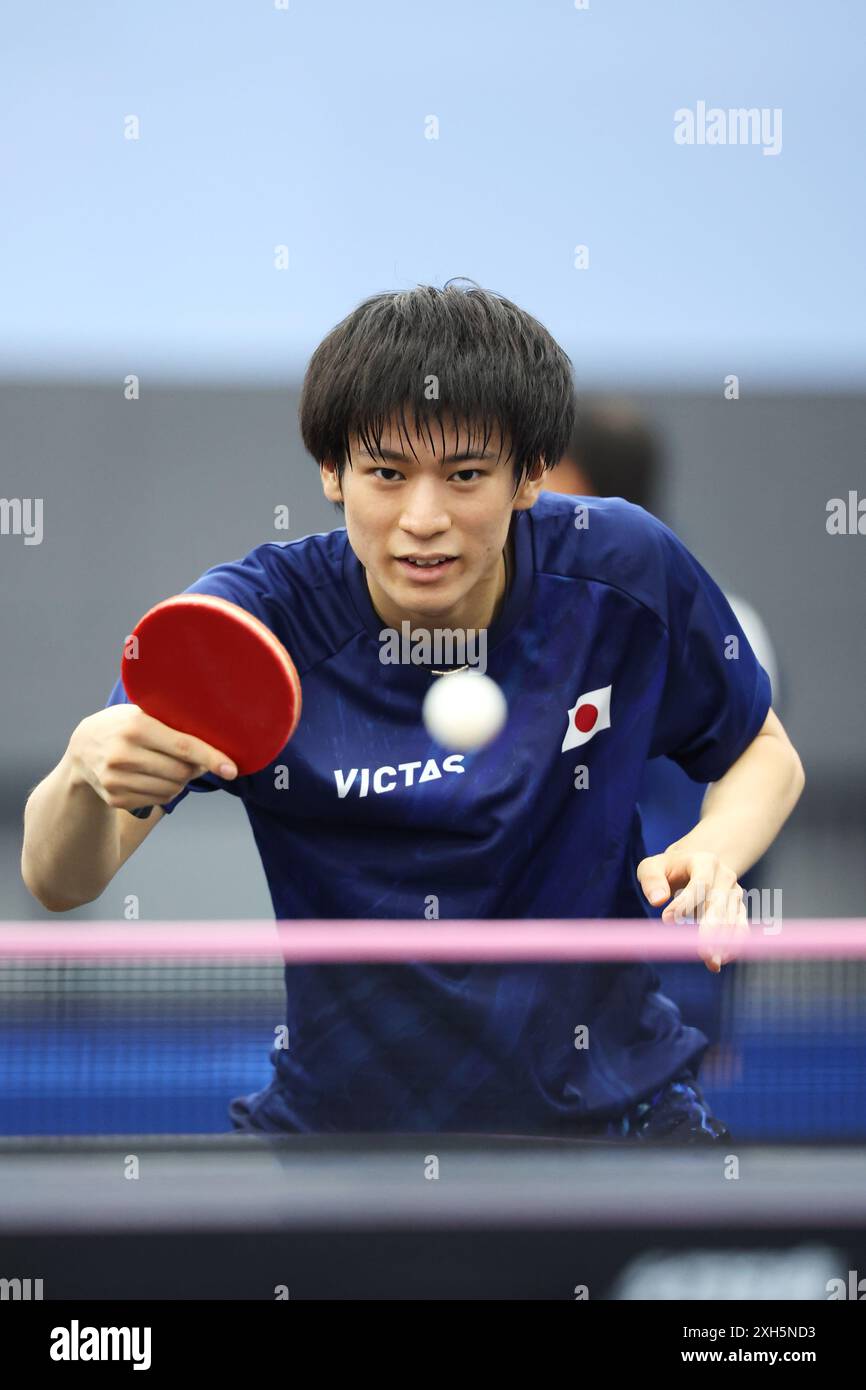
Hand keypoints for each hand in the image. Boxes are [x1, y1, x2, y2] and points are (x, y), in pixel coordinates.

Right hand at [68, 705, 236, 812]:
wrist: (82, 749)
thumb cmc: (124, 725)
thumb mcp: (140, 712)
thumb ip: (172, 721)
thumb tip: (216, 740)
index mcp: (135, 727)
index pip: (183, 746)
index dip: (211, 758)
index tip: (232, 770)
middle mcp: (123, 754)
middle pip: (181, 771)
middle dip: (194, 768)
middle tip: (193, 759)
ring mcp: (117, 779)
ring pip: (172, 789)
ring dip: (180, 780)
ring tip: (168, 765)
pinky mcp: (115, 798)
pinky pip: (158, 799)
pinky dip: (165, 790)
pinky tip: (153, 776)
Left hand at [636, 849, 749, 972]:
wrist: (691, 866)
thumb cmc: (668, 869)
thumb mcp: (652, 867)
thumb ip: (651, 880)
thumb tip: (658, 901)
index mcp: (705, 862)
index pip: (699, 884)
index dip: (685, 903)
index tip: (667, 920)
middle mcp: (725, 876)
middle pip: (719, 904)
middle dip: (711, 930)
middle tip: (703, 953)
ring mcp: (734, 893)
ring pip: (731, 919)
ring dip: (723, 943)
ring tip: (712, 963)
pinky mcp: (738, 908)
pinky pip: (740, 927)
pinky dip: (734, 944)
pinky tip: (723, 959)